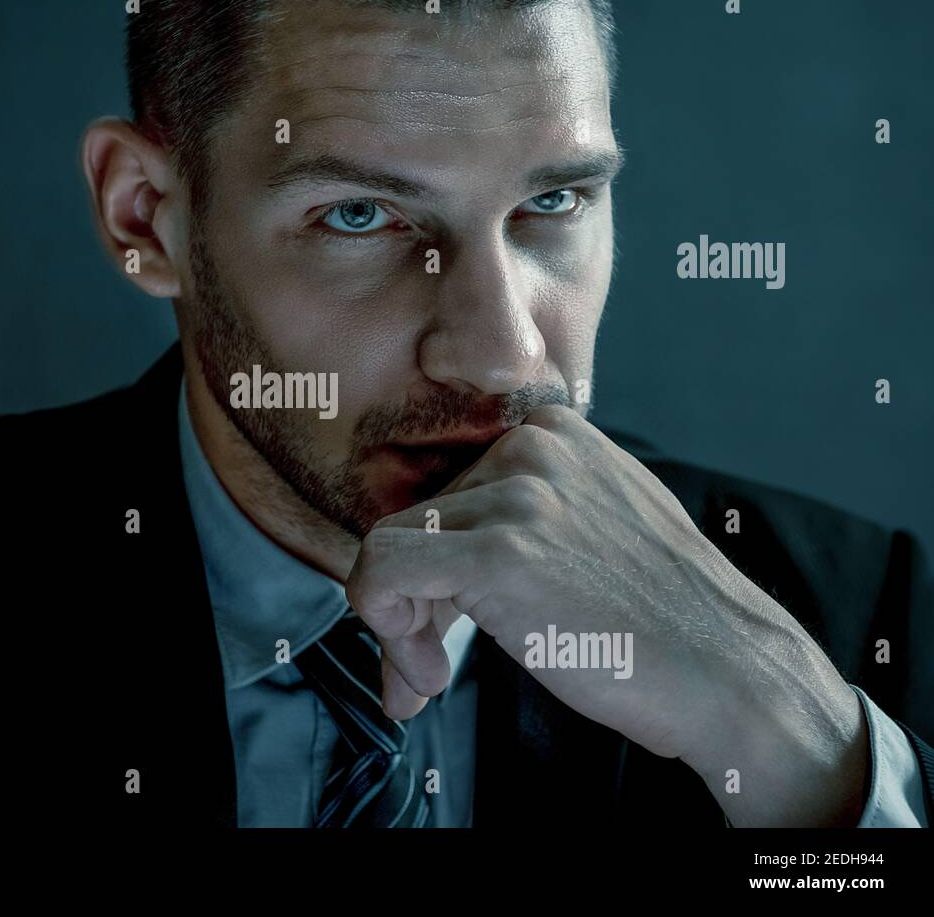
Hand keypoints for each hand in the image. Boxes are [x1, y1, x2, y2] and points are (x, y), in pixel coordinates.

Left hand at [345, 404, 868, 824]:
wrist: (730, 674)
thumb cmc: (660, 622)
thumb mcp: (588, 535)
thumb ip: (511, 528)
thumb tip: (423, 573)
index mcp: (555, 434)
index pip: (450, 492)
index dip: (438, 568)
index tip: (446, 625)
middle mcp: (533, 446)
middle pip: (418, 519)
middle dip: (416, 602)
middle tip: (432, 665)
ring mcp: (516, 494)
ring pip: (389, 545)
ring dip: (399, 623)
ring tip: (431, 676)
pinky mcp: (497, 551)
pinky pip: (381, 568)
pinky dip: (383, 623)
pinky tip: (426, 674)